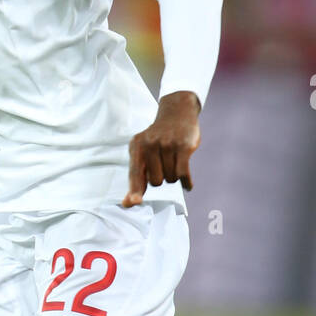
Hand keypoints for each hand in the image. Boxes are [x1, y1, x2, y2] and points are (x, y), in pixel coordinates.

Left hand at [122, 91, 200, 207]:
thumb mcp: (142, 154)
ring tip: (174, 161)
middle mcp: (150, 144)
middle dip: (162, 178)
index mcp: (136, 146)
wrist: (177, 112)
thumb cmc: (157, 140)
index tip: (135, 202)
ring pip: (170, 178)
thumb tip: (128, 203)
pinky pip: (183, 173)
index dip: (135, 190)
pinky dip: (186, 183)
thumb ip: (136, 179)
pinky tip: (188, 185)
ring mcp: (167, 144)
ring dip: (174, 176)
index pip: (135, 173)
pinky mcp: (183, 146)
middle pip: (155, 181)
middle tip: (165, 163)